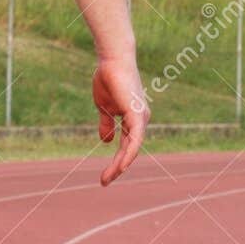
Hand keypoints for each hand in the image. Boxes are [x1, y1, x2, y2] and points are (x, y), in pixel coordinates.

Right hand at [93, 57, 147, 185]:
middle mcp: (140, 120)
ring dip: (120, 165)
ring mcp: (140, 118)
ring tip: (107, 178)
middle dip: (117, 167)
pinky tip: (122, 167)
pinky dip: (128, 154)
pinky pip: (134, 139)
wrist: (111, 61)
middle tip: (104, 182)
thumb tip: (106, 142)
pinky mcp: (137, 114)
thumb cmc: (109, 79)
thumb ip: (106, 124)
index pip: (126, 145)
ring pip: (132, 148)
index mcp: (133, 118)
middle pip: (129, 150)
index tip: (105, 175)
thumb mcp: (104, 107)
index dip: (116, 161)